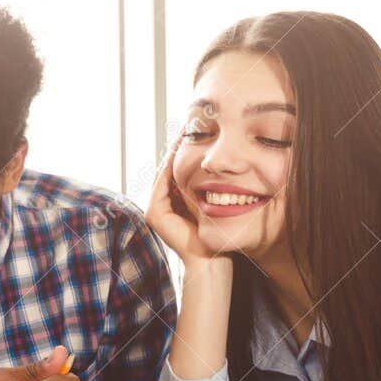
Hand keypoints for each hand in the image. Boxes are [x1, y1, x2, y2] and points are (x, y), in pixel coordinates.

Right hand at [146, 136, 221, 263]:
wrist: (212, 259)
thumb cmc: (220, 234)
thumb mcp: (217, 202)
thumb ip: (214, 184)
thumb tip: (227, 160)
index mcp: (177, 202)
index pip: (181, 171)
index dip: (189, 150)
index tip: (201, 128)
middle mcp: (163, 205)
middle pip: (171, 169)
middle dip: (180, 146)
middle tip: (191, 122)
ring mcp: (156, 210)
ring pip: (165, 173)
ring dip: (174, 152)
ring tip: (186, 130)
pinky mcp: (154, 214)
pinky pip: (162, 183)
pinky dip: (170, 166)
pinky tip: (181, 149)